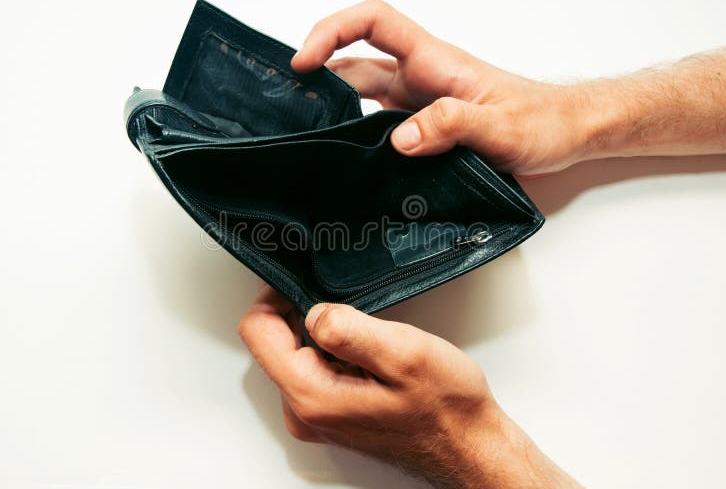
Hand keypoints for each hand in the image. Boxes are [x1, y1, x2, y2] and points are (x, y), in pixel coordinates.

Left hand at [238, 285, 579, 488]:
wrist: (468, 444)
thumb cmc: (445, 408)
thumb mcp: (405, 354)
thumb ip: (351, 330)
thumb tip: (313, 311)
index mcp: (312, 395)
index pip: (257, 333)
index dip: (275, 296)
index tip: (303, 282)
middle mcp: (305, 410)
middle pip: (275, 341)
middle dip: (307, 315)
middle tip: (355, 312)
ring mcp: (316, 413)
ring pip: (298, 352)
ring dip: (327, 335)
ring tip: (372, 338)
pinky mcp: (331, 411)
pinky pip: (317, 367)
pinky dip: (339, 351)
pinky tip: (373, 356)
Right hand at [291, 0, 591, 175]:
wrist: (564, 134)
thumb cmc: (541, 123)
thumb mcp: (502, 128)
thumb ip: (453, 126)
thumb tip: (399, 139)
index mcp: (435, 62)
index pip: (374, 22)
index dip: (333, 31)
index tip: (305, 60)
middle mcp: (420, 77)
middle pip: (355, 59)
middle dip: (317, 70)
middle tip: (285, 102)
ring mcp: (420, 102)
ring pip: (362, 92)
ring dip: (331, 104)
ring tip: (302, 130)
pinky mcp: (424, 127)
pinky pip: (378, 122)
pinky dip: (355, 132)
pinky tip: (345, 158)